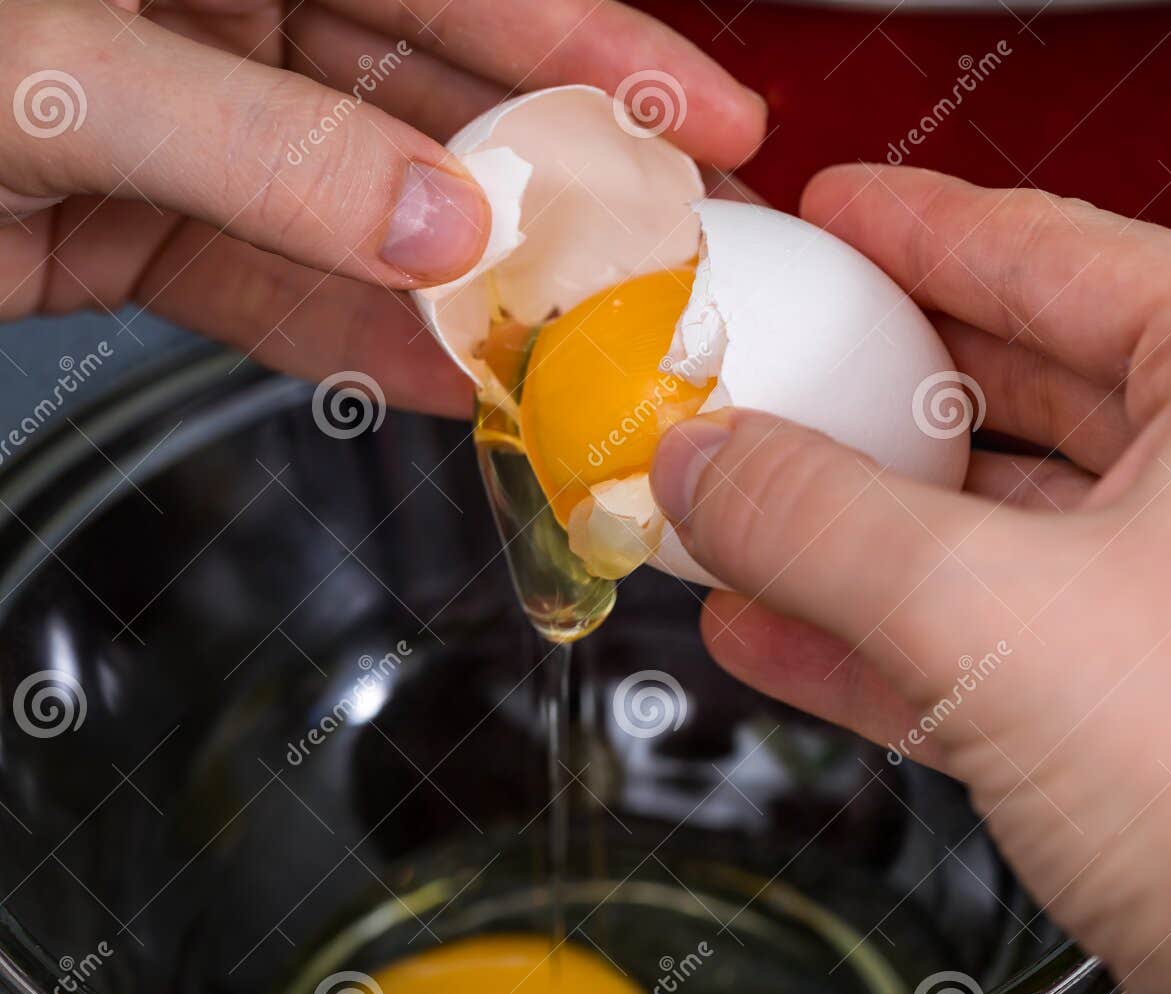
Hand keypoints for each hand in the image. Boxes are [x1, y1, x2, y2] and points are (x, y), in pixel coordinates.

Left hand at [0, 0, 763, 414]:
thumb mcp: (55, 76)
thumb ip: (264, 151)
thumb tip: (437, 228)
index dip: (590, 42)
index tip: (701, 111)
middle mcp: (204, 3)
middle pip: (426, 95)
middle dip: (553, 180)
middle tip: (668, 247)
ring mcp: (173, 121)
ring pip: (362, 210)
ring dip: (467, 286)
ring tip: (579, 342)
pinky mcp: (128, 226)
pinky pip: (275, 287)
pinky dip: (359, 339)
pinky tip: (451, 375)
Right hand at [649, 164, 1170, 993]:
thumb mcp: (983, 615)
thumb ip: (815, 518)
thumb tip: (704, 463)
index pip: (1063, 251)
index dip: (920, 228)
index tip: (829, 215)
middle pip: (1035, 386)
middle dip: (885, 393)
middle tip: (779, 367)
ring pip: (1018, 525)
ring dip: (874, 530)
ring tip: (750, 513)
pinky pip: (1021, 630)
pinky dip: (907, 631)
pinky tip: (788, 632)